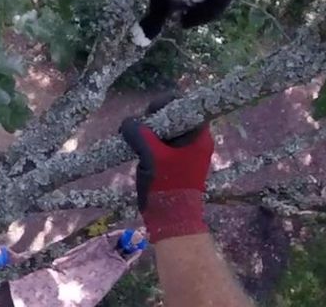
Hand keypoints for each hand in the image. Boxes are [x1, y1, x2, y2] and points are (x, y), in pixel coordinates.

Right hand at [119, 116, 212, 242]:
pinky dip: (149, 145)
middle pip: (171, 115)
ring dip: (147, 134)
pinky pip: (161, 144)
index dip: (163, 104)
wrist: (172, 221)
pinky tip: (138, 154)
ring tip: (135, 144)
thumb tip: (127, 123)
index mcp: (198, 135)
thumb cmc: (166, 186)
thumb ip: (139, 133)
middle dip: (151, 121)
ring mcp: (185, 152)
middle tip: (139, 132)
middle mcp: (195, 140)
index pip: (182, 104)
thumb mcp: (151, 155)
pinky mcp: (175, 162)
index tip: (148, 116)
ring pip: (163, 130)